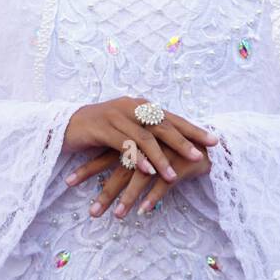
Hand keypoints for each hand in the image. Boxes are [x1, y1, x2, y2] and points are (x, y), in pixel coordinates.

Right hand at [61, 97, 218, 181]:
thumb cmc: (100, 130)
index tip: (213, 141)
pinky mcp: (103, 128)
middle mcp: (131, 106)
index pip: (171, 117)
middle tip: (200, 156)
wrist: (67, 125)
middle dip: (183, 141)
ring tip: (173, 175)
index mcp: (140, 105)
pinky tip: (147, 172)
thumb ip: (148, 131)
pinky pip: (124, 145)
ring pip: (145, 137)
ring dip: (160, 158)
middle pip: (162, 124)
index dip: (192, 129)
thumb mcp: (127, 128)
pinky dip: (137, 159)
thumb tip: (175, 141)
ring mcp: (117, 115)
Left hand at [70, 143, 212, 219]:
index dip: (87, 168)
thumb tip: (111, 176)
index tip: (67, 181)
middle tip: (91, 213)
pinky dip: (153, 197)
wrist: (211, 144)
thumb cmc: (178, 149)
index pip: (106, 154)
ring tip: (116, 216)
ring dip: (127, 198)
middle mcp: (146, 146)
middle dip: (104, 192)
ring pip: (140, 177)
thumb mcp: (152, 149)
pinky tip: (143, 211)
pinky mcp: (180, 163)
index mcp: (136, 141)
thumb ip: (132, 158)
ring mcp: (163, 154)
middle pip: (119, 169)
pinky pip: (164, 183)